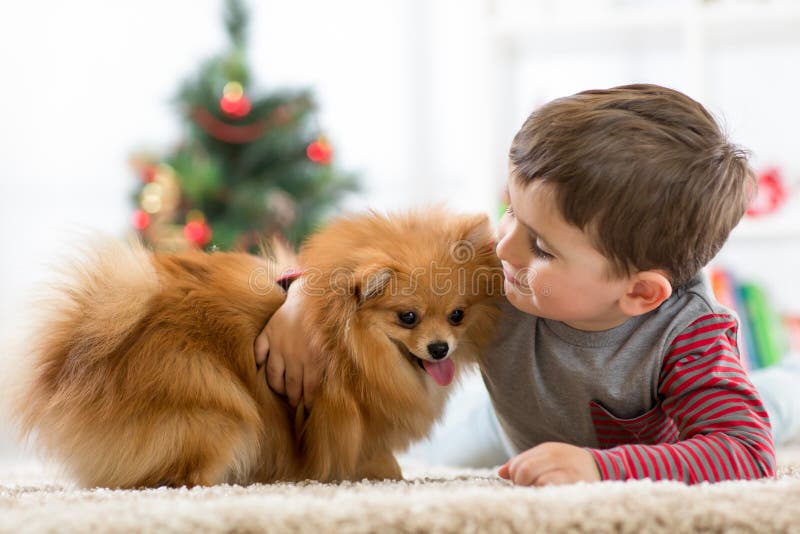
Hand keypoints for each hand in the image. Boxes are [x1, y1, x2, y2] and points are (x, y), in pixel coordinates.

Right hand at [254, 280, 321, 406]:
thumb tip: (336, 388)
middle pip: (291, 384)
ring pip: (273, 373)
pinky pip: (259, 350)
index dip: (308, 401)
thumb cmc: (326, 323)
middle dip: (293, 397)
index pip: (310, 388)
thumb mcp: (333, 344)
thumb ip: (330, 365)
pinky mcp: (269, 332)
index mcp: (315, 358)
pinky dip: (258, 360)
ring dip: (276, 386)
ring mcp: (279, 343)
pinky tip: (259, 367)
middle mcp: (295, 354)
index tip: (308, 408)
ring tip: (280, 390)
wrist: (313, 294)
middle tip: (293, 403)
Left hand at [498, 442, 600, 485]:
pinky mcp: (576, 483)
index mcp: (546, 449)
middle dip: (522, 484)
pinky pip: (553, 489)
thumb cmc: (568, 466)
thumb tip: (501, 473)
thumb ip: (524, 463)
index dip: (515, 477)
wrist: (601, 468)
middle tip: (529, 491)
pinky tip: (549, 496)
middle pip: (525, 471)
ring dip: (533, 491)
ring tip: (540, 494)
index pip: (518, 463)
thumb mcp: (547, 459)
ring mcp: (567, 470)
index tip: (522, 485)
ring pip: (537, 481)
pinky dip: (546, 494)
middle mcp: (556, 456)